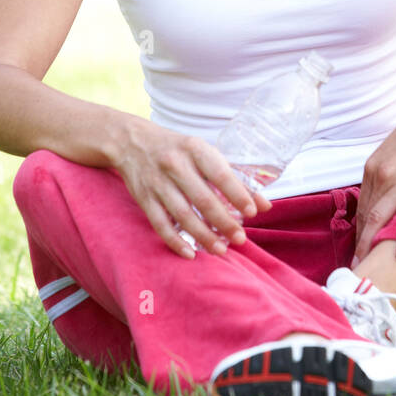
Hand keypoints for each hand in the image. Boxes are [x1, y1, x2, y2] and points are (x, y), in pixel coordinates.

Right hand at [115, 121, 271, 258]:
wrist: (132, 142)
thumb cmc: (178, 149)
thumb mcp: (205, 153)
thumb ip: (233, 177)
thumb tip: (264, 205)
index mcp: (195, 149)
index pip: (220, 174)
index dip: (238, 194)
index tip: (252, 212)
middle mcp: (175, 165)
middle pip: (203, 199)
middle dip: (224, 222)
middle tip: (240, 239)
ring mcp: (158, 183)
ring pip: (183, 215)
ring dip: (204, 236)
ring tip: (222, 250)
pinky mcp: (144, 199)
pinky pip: (160, 224)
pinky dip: (175, 241)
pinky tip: (191, 253)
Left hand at [353, 78, 395, 262]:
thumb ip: (388, 171)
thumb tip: (386, 192)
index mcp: (374, 167)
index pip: (362, 206)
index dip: (358, 231)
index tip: (357, 249)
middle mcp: (382, 174)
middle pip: (367, 217)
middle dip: (360, 245)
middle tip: (358, 270)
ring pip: (383, 219)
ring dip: (374, 246)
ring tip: (370, 270)